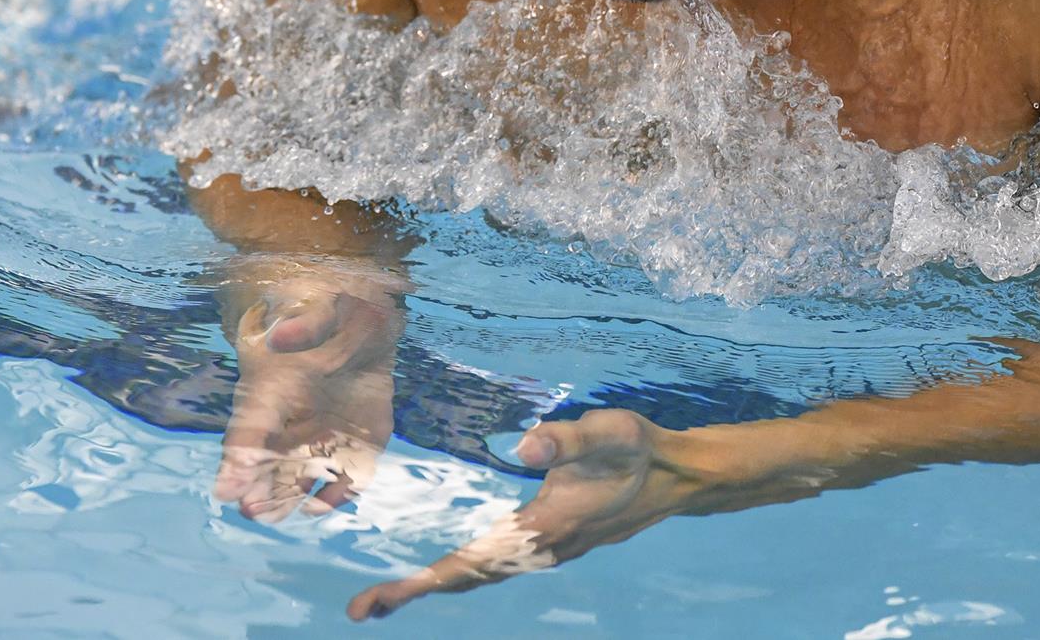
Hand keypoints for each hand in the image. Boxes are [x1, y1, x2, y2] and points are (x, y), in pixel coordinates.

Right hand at [214, 266, 403, 522]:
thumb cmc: (331, 313)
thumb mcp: (323, 309)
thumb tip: (282, 337)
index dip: (237, 460)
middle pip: (264, 465)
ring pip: (294, 479)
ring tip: (275, 514)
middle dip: (256, 488)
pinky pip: (341, 479)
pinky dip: (333, 494)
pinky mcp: (353, 447)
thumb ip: (305, 324)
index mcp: (271, 390)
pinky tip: (320, 505)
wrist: (365, 323)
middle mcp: (288, 423)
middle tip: (251, 509)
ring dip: (283, 499)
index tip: (226, 488)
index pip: (247, 430)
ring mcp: (319, 439)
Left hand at [347, 408, 706, 620]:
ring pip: (480, 574)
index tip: (382, 597)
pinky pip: (495, 564)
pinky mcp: (549, 542)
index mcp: (543, 530)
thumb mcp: (610, 433)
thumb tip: (523, 446)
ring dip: (436, 582)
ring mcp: (545, 551)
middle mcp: (539, 550)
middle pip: (467, 578)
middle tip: (364, 607)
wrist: (675, 478)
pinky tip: (449, 563)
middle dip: (415, 591)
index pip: (472, 562)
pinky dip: (463, 569)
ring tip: (391, 593)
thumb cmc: (639, 451)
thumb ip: (567, 439)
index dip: (424, 581)